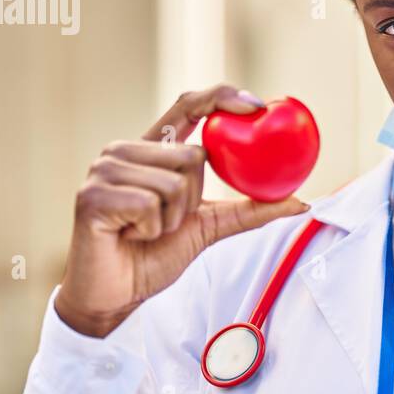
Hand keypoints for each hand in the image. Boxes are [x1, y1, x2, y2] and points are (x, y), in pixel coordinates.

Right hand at [54, 84, 308, 337]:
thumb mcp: (210, 226)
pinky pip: (151, 205)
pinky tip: (129, 236)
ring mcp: (104, 169)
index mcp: (150, 149)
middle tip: (167, 222)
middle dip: (193, 199)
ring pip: (175, 182)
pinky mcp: (92, 195)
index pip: (187, 105)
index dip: (221, 97)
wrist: (115, 296)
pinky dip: (152, 230)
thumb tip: (301, 202)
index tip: (258, 106)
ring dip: (171, 219)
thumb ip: (250, 209)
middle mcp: (124, 151)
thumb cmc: (153, 256)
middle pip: (193, 155)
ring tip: (146, 230)